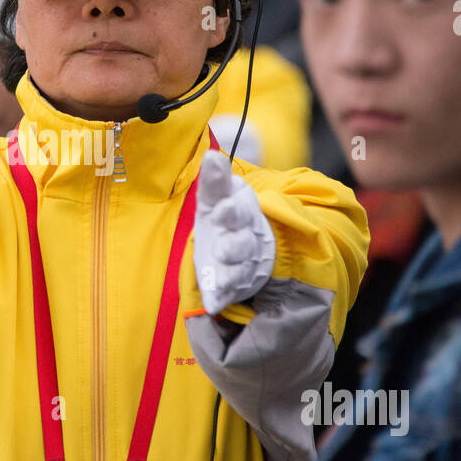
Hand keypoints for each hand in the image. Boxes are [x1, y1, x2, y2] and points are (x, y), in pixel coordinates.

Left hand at [193, 149, 275, 314]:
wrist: (249, 243)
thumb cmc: (227, 214)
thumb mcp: (219, 195)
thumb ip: (214, 179)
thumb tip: (211, 155)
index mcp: (240, 214)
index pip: (237, 211)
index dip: (231, 211)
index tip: (222, 208)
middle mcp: (245, 241)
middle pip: (241, 246)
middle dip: (233, 247)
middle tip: (222, 248)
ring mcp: (240, 266)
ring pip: (238, 272)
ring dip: (230, 275)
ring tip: (221, 279)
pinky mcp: (231, 286)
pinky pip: (226, 294)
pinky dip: (220, 299)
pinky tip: (212, 305)